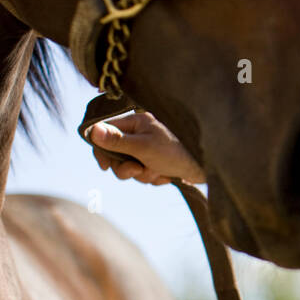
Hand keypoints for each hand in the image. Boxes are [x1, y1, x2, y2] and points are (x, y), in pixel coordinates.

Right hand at [89, 112, 206, 185]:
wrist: (207, 168)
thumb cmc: (177, 153)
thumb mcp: (143, 147)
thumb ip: (117, 140)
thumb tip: (92, 130)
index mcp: (137, 122)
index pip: (106, 132)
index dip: (102, 150)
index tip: (105, 166)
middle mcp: (142, 132)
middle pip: (116, 154)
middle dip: (126, 168)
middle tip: (138, 171)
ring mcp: (150, 147)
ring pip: (130, 167)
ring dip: (143, 175)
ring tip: (158, 172)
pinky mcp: (159, 160)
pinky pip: (145, 173)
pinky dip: (154, 177)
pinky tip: (167, 176)